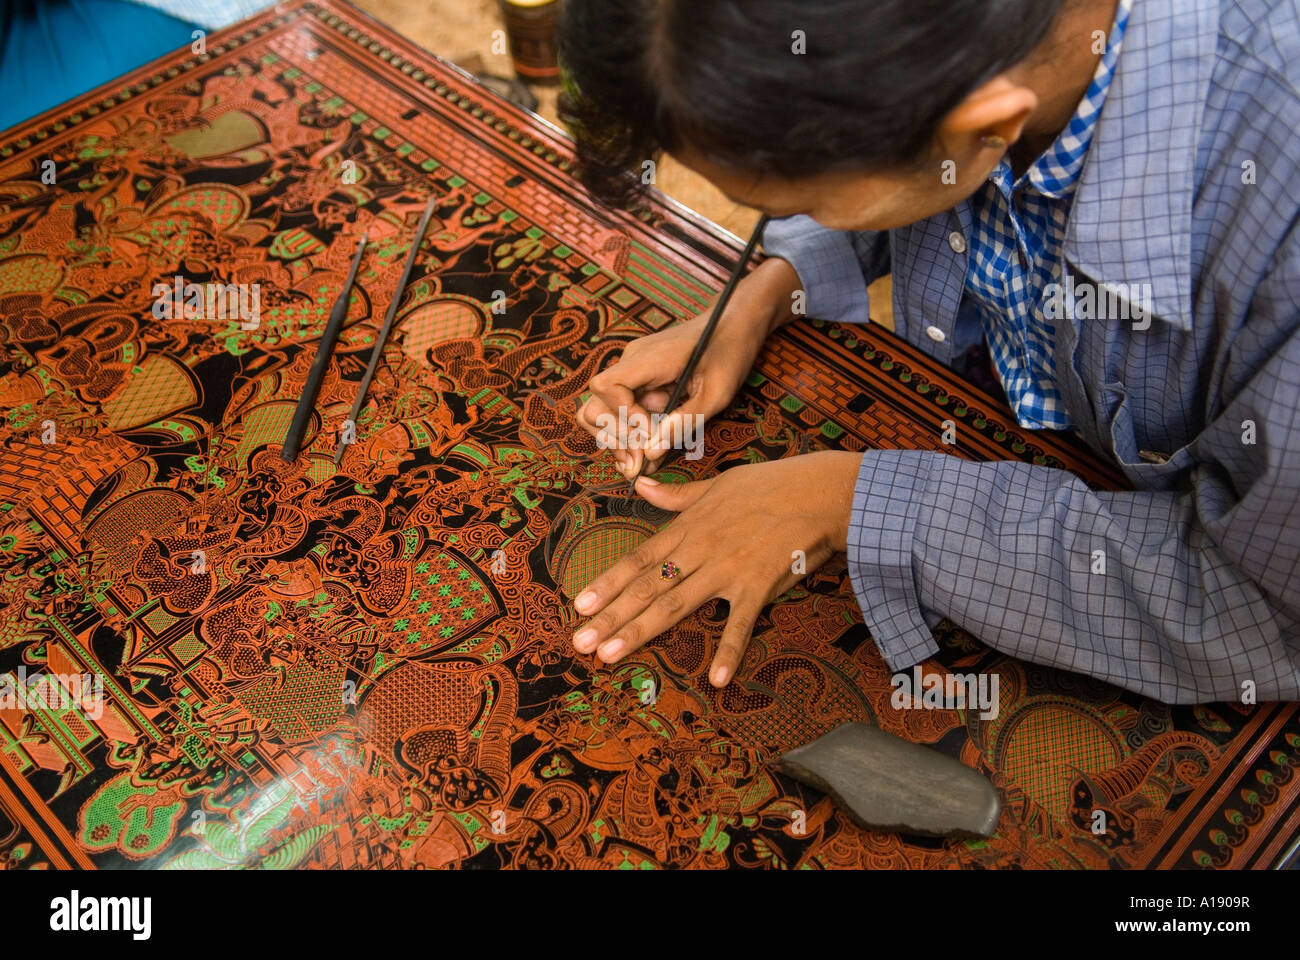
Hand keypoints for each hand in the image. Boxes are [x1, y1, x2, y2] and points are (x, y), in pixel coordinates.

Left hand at [569, 450, 861, 684]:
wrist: (820, 492)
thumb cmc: (770, 486)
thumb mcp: (717, 484)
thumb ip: (676, 495)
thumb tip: (639, 486)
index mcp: (688, 527)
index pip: (638, 559)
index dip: (608, 583)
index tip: (579, 605)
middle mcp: (700, 550)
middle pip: (647, 587)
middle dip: (611, 616)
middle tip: (580, 642)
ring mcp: (727, 569)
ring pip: (675, 604)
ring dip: (640, 631)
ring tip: (610, 656)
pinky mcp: (759, 585)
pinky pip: (740, 624)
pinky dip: (730, 651)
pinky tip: (715, 679)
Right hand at [576, 257, 801, 478]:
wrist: (734, 323)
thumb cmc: (729, 352)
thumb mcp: (715, 393)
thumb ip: (683, 422)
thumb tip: (650, 453)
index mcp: (648, 359)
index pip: (605, 386)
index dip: (622, 416)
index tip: (649, 431)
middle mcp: (631, 362)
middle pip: (595, 403)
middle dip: (614, 437)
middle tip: (638, 462)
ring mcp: (633, 369)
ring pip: (603, 410)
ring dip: (618, 438)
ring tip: (641, 459)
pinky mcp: (640, 379)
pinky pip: (622, 407)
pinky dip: (630, 431)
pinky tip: (649, 447)